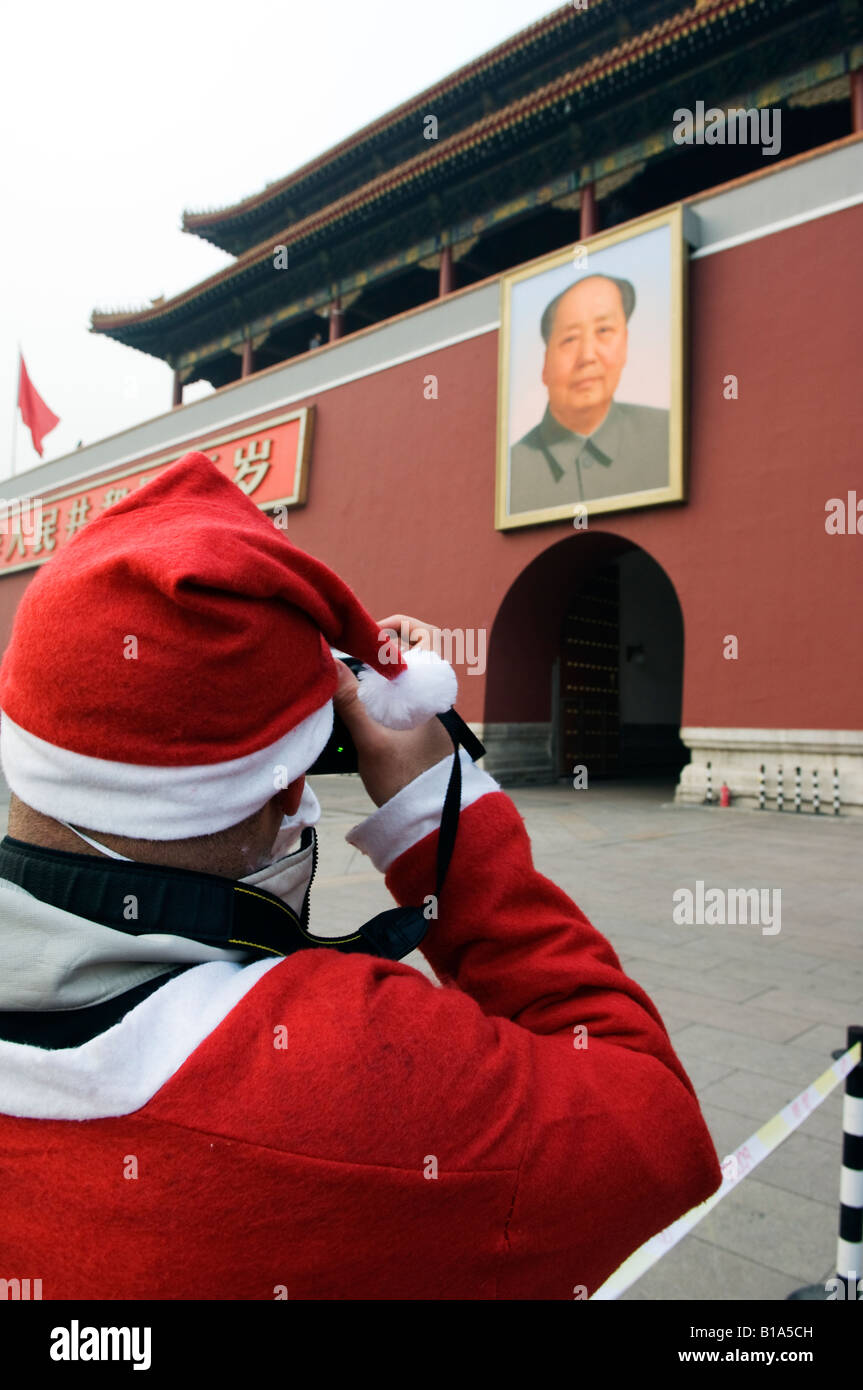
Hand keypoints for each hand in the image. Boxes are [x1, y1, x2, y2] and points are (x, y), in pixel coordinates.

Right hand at [333, 618, 453, 806]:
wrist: (426, 824)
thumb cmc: (404, 782)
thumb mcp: (370, 741)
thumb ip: (350, 702)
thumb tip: (329, 663)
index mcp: (431, 691)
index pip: (425, 637)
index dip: (398, 626)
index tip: (368, 636)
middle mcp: (430, 699)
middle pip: (403, 658)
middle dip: (372, 657)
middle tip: (347, 663)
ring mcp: (422, 717)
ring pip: (394, 683)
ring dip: (368, 683)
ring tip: (342, 689)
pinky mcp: (412, 734)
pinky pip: (391, 705)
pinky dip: (370, 704)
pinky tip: (348, 716)